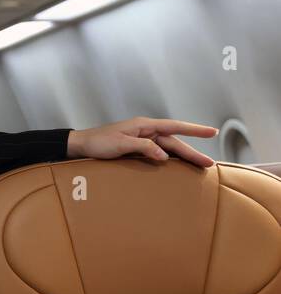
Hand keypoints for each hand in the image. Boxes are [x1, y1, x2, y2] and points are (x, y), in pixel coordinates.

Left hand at [66, 117, 217, 166]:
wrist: (81, 146)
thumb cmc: (98, 143)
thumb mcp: (120, 144)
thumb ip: (143, 147)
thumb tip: (164, 155)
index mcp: (144, 125)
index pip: (174, 126)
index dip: (194, 130)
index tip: (212, 132)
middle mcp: (146, 131)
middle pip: (174, 142)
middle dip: (192, 152)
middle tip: (209, 164)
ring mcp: (143, 140)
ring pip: (168, 149)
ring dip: (183, 157)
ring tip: (199, 167)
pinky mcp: (138, 149)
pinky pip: (158, 154)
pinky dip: (170, 160)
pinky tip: (178, 167)